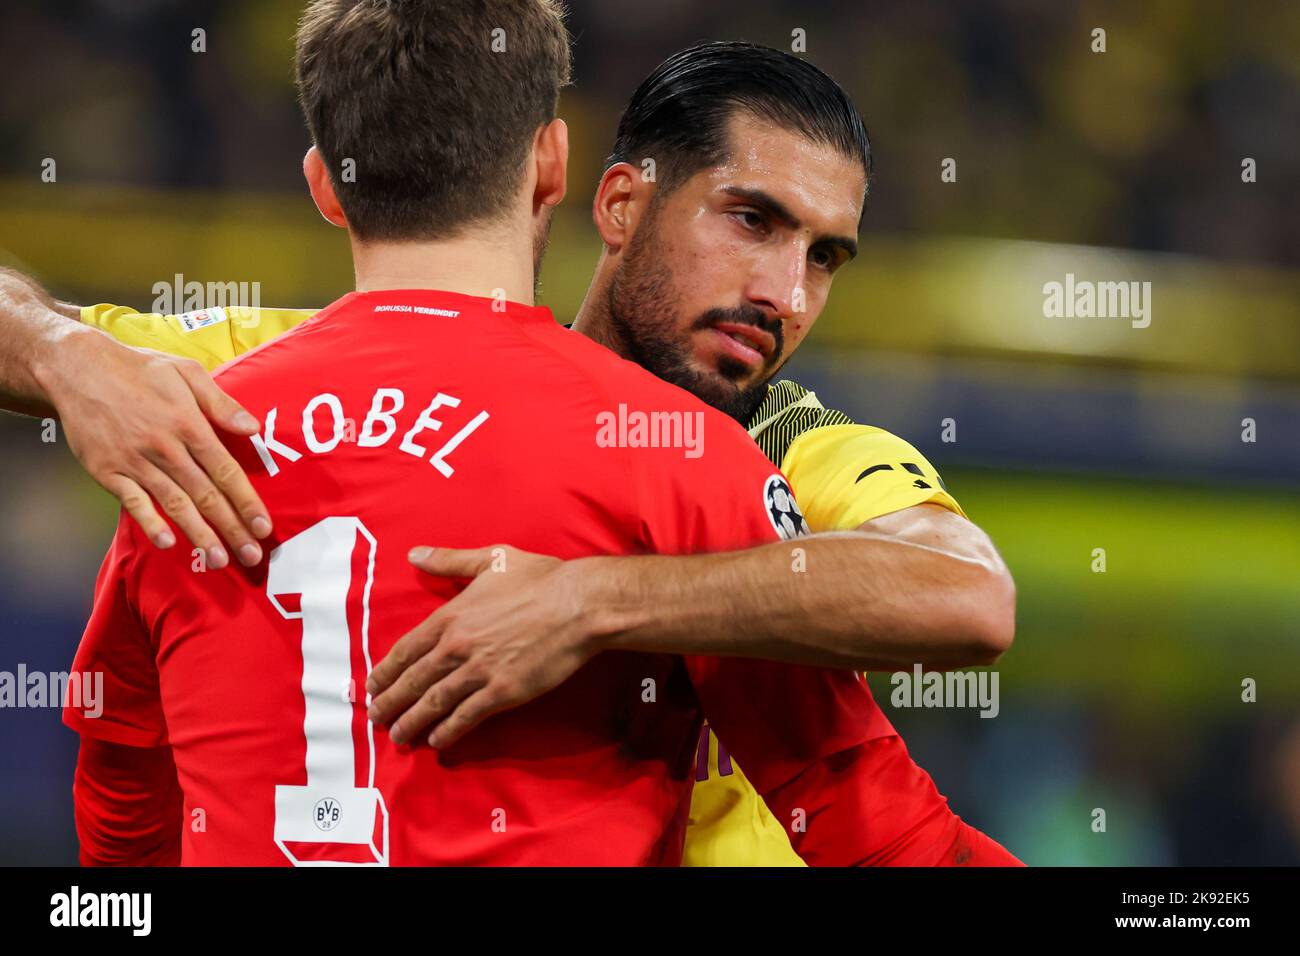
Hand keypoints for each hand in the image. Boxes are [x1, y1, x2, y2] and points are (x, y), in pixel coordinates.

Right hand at [42, 328, 271, 567]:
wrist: (76, 368)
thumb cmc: (139, 370)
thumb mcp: (186, 372)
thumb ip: (221, 403)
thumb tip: (252, 427)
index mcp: (189, 424)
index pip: (225, 471)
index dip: (246, 502)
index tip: (264, 527)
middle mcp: (165, 447)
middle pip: (205, 494)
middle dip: (231, 528)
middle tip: (251, 556)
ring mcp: (134, 461)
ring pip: (174, 504)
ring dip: (198, 534)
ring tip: (219, 559)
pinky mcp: (107, 470)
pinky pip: (132, 502)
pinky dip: (149, 522)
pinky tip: (167, 543)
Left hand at [366, 545, 600, 747]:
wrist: (579, 605)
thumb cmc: (540, 578)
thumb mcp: (491, 559)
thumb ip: (449, 560)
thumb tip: (414, 555)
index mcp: (451, 616)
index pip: (406, 649)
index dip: (385, 671)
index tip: (372, 686)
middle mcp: (457, 646)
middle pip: (413, 681)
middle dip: (391, 702)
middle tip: (376, 718)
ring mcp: (479, 671)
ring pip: (435, 702)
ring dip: (413, 722)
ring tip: (398, 736)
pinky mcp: (503, 691)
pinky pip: (467, 716)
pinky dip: (449, 730)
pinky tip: (437, 740)